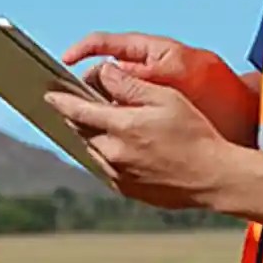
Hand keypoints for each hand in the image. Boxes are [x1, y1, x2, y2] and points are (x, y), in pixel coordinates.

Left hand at [45, 61, 233, 209]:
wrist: (214, 178)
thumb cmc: (195, 134)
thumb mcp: (166, 98)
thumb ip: (130, 85)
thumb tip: (103, 72)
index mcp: (122, 127)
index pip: (79, 111)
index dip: (61, 100)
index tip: (48, 93)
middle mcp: (114, 153)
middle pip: (82, 130)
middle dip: (75, 115)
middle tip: (72, 102)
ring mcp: (119, 174)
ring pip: (92, 149)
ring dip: (90, 134)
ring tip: (95, 121)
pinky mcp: (127, 190)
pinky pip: (106, 167)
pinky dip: (105, 152)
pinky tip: (116, 144)